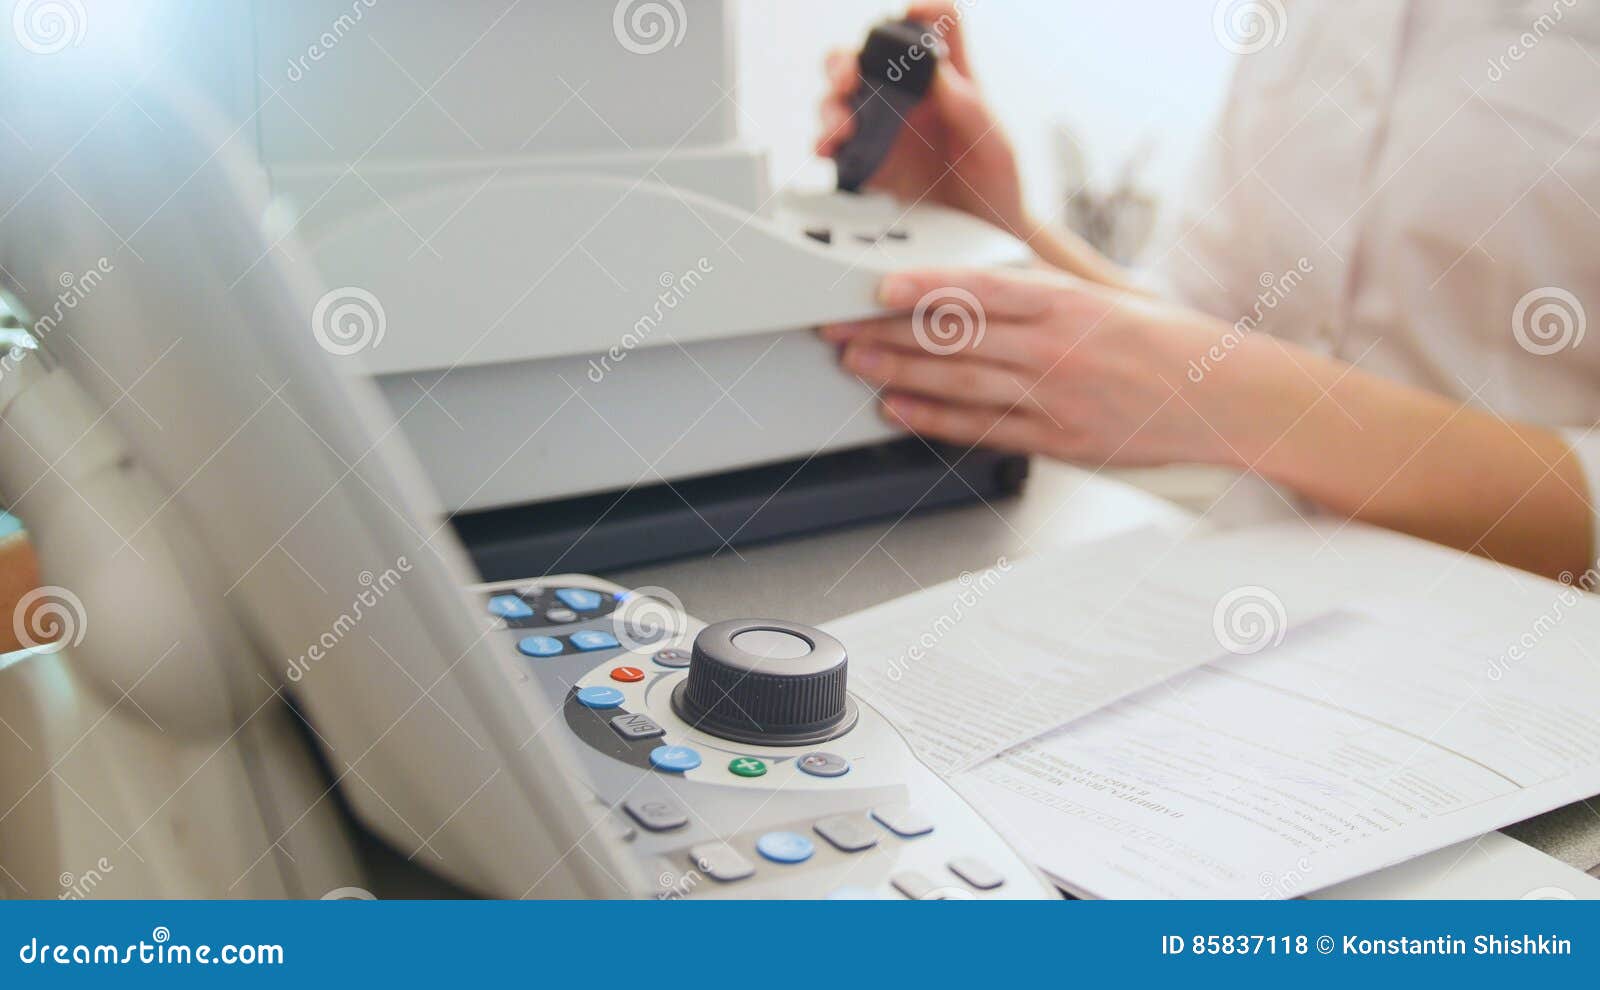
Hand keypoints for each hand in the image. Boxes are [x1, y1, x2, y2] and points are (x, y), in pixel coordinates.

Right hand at [815, 2, 1027, 235]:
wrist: (986, 240)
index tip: (911, 16)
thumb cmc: (996, 188)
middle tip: (849, 80)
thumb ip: (971, 109)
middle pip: (868, 56)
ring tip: (840, 129)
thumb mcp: (996, 146)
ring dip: (831, 105)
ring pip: (841, 98)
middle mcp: (911, 99)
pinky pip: (835, 147)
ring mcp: (885, 131)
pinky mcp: (867, 165)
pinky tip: (829, 150)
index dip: (924, 12)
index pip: (938, 25)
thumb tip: (938, 73)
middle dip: (848, 61)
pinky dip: (824, 144)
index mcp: (950, 81)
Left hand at [820, 268, 1277, 468]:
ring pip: (962, 382)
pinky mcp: (1061, 440)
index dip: (923, 289)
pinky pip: (987, 429)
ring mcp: (1057, 397)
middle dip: (888, 332)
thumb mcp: (1108, 297)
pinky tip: (900, 411)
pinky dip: (938, 420)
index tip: (878, 288)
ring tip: (856, 365)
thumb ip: (1044, 296)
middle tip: (840, 327)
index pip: (980, 290)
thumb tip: (975, 289)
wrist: (1227, 397)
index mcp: (1069, 303)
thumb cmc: (1170, 344)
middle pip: (956, 337)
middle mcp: (1058, 348)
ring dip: (900, 374)